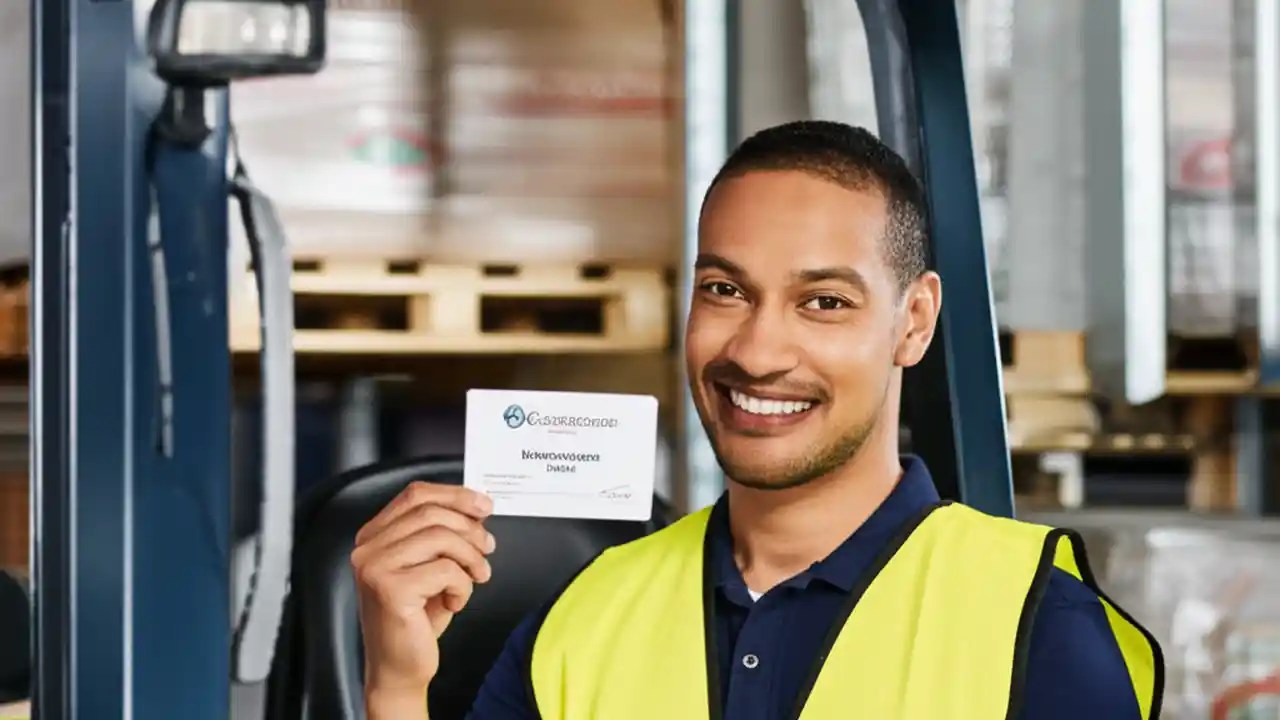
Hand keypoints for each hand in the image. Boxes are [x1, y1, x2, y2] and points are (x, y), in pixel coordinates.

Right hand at [352, 482, 495, 699]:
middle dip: (470, 529)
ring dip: (470, 557)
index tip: (484, 505)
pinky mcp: (390, 589)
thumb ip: (443, 535)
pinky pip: (446, 570)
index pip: (415, 495)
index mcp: (374, 536)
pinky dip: (462, 586)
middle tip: (488, 547)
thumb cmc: (417, 620)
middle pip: (431, 512)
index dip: (455, 495)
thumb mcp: (431, 567)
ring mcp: (374, 567)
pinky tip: (454, 603)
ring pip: (442, 537)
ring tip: (476, 577)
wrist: (400, 671)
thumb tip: (476, 508)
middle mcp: (367, 548)